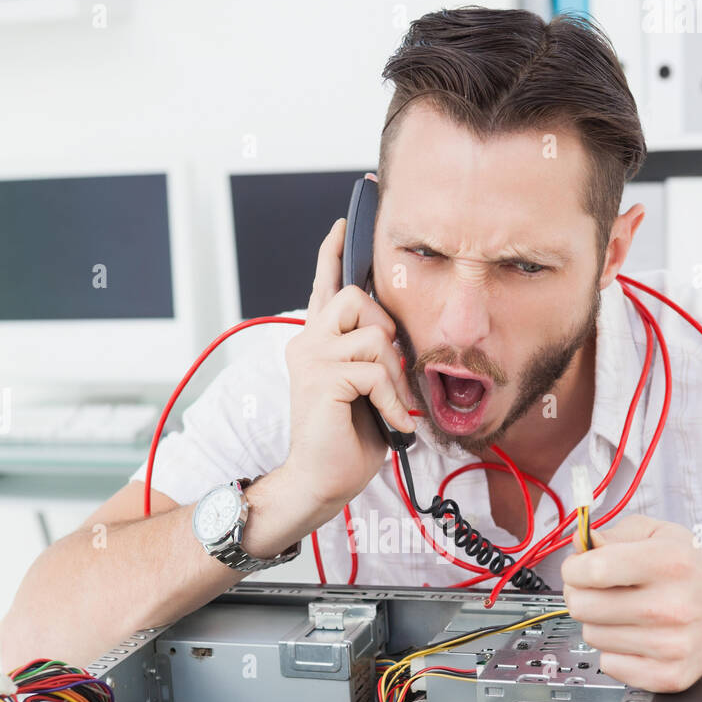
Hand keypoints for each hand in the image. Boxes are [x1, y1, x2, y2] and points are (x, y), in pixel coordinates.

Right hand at [282, 216, 414, 520]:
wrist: (324, 480)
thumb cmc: (348, 438)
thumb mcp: (368, 387)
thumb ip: (373, 354)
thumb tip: (394, 336)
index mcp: (318, 341)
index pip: (324, 286)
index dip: (333, 253)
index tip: (344, 221)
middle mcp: (307, 342)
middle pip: (356, 299)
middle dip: (385, 333)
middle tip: (390, 373)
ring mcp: (309, 358)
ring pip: (373, 336)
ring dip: (393, 375)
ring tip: (391, 405)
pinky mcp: (320, 378)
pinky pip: (374, 371)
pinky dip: (392, 400)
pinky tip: (393, 422)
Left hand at [559, 514, 701, 691]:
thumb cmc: (689, 572)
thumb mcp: (658, 534)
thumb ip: (614, 535)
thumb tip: (579, 546)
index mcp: (670, 562)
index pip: (594, 569)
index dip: (574, 568)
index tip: (578, 568)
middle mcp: (674, 605)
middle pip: (584, 606)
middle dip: (581, 596)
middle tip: (599, 592)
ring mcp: (673, 645)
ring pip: (593, 636)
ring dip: (600, 624)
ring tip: (626, 613)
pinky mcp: (670, 675)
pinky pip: (609, 665)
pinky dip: (614, 652)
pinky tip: (636, 637)